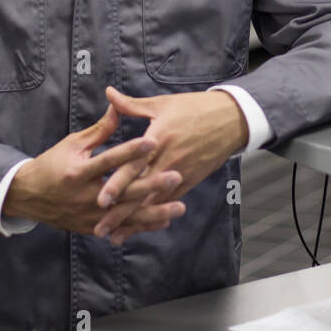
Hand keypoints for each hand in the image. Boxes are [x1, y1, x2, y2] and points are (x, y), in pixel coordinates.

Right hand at [3, 103, 185, 237]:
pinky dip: (142, 225)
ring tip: (180, 207)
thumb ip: (99, 130)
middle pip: (123, 192)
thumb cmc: (52, 164)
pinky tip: (163, 221)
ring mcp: (89, 215)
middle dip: (151, 185)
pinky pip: (121, 228)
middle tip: (176, 175)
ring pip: (127, 216)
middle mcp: (85, 196)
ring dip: (155, 212)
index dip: (131, 151)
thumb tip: (117, 107)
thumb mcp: (72, 144)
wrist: (28, 196)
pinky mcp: (92, 227)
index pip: (109, 160)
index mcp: (78, 172)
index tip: (153, 141)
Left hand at [92, 86, 248, 242]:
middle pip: (141, 191)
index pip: (135, 165)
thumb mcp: (162, 104)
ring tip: (114, 236)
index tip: (100, 200)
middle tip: (99, 229)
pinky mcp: (190, 180)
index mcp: (159, 138)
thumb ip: (131, 104)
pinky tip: (139, 227)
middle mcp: (169, 160)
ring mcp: (181, 173)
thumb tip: (108, 93)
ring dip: (133, 220)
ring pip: (153, 201)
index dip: (117, 183)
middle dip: (119, 212)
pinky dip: (153, 215)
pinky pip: (169, 201)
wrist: (231, 119)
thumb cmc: (195, 108)